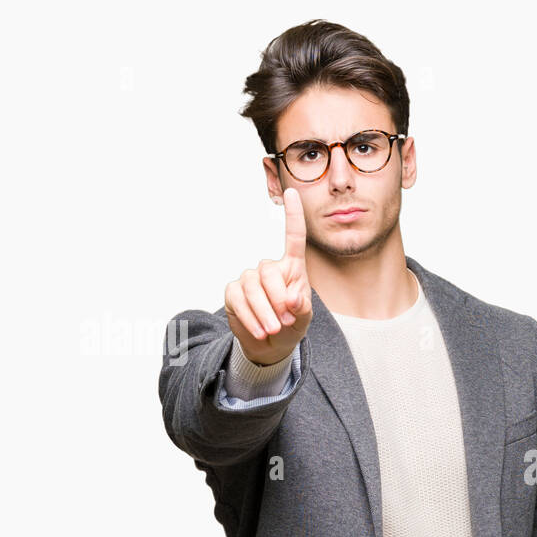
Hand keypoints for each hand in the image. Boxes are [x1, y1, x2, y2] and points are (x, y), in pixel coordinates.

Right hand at [223, 187, 313, 365]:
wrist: (272, 343)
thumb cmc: (292, 324)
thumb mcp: (303, 317)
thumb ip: (301, 306)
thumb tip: (291, 297)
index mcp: (292, 267)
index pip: (293, 237)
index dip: (293, 216)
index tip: (292, 192)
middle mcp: (269, 268)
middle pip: (268, 272)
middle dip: (278, 300)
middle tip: (286, 322)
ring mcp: (249, 278)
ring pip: (252, 288)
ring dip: (264, 312)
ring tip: (274, 330)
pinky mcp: (233, 292)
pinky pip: (238, 300)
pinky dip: (250, 318)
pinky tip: (260, 332)